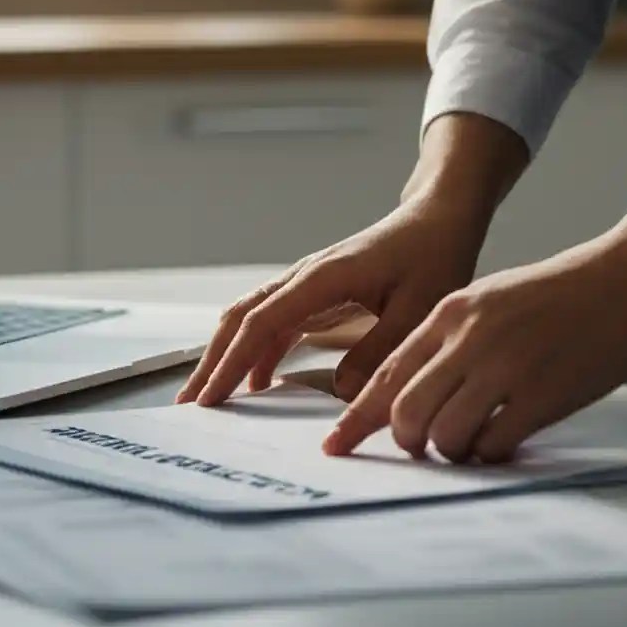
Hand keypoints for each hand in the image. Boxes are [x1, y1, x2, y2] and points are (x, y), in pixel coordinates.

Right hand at [175, 200, 481, 405]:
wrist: (436, 220)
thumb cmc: (432, 257)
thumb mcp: (419, 308)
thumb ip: (380, 350)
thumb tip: (341, 392)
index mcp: (322, 279)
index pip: (261, 324)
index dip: (232, 364)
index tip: (211, 398)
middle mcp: (302, 278)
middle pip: (240, 320)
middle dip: (211, 363)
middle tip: (189, 406)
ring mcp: (304, 285)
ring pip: (249, 320)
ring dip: (225, 357)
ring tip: (208, 398)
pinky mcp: (313, 294)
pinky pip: (271, 323)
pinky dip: (255, 352)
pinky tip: (255, 384)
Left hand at [322, 175, 626, 462]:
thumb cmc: (560, 295)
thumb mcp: (489, 302)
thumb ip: (449, 341)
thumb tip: (412, 393)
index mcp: (449, 313)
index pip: (386, 374)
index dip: (356, 418)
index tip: (335, 446)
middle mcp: (468, 338)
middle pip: (404, 412)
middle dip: (406, 442)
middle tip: (423, 449)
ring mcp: (505, 366)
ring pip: (444, 434)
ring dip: (451, 451)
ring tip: (472, 443)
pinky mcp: (542, 394)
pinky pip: (493, 444)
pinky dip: (489, 455)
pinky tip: (503, 444)